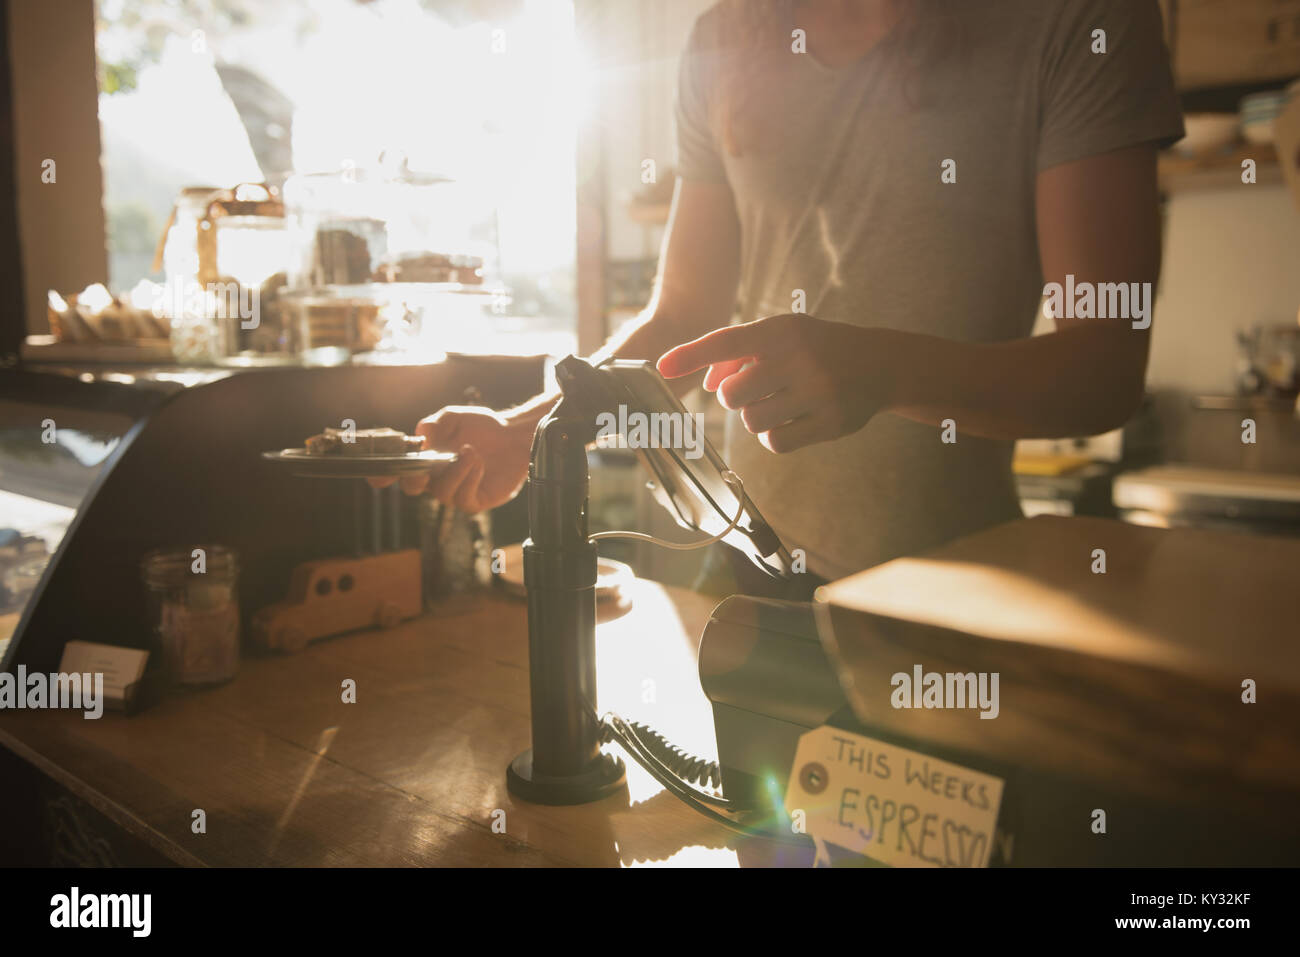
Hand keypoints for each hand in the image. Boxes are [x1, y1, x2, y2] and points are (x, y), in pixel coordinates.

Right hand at [367, 405, 534, 510]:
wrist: (513, 436)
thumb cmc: (481, 427)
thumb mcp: (453, 418)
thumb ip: (433, 425)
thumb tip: (419, 436)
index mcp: (423, 459)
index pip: (396, 471)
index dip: (382, 474)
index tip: (377, 473)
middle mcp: (435, 479)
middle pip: (412, 487)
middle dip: (415, 476)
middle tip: (427, 463)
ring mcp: (454, 492)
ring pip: (441, 492)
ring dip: (454, 470)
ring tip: (470, 451)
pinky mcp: (474, 501)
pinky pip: (463, 498)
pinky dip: (469, 478)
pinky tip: (478, 462)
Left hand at [656, 314, 897, 452]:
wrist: (880, 364)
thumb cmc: (817, 347)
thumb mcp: (783, 335)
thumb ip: (740, 352)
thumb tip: (706, 382)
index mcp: (783, 331)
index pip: (727, 341)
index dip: (691, 354)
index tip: (662, 367)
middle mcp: (800, 359)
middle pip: (733, 394)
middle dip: (733, 397)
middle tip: (752, 390)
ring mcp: (817, 392)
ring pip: (752, 420)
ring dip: (754, 417)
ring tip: (776, 403)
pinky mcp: (829, 423)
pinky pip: (776, 442)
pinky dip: (774, 435)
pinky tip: (791, 420)